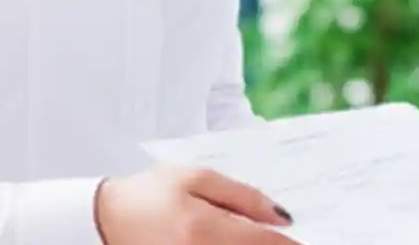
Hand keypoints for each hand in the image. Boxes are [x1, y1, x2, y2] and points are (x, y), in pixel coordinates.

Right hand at [94, 166, 296, 244]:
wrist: (103, 219)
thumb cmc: (149, 193)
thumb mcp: (195, 179)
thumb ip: (241, 196)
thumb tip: (282, 215)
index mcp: (203, 228)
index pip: (263, 242)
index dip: (291, 244)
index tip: (316, 239)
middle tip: (300, 239)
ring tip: (271, 238)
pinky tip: (248, 241)